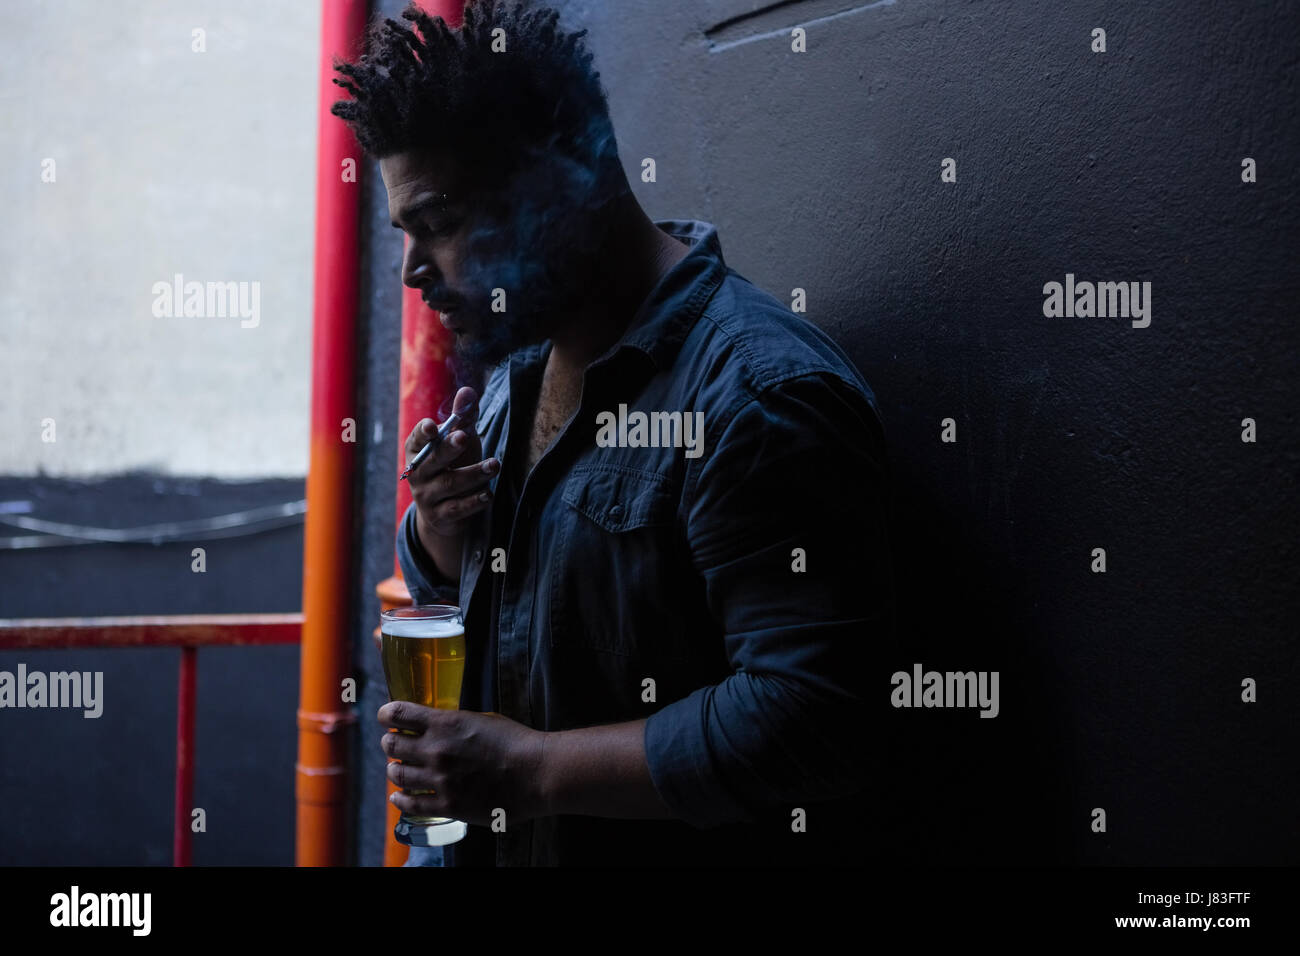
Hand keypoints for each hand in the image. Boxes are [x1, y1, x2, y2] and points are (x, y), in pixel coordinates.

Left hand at [379, 701, 549, 826]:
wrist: (536, 773)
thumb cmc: (515, 742)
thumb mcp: (481, 719)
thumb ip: (453, 724)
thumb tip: (435, 727)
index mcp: (445, 723)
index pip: (398, 714)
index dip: (387, 714)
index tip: (386, 717)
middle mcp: (436, 750)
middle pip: (391, 746)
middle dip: (390, 744)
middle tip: (394, 745)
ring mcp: (439, 780)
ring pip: (397, 775)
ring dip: (395, 771)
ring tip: (399, 770)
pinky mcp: (447, 805)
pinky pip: (411, 804)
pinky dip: (400, 799)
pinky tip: (399, 797)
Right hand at [405, 385, 500, 538]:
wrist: (443, 512)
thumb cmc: (452, 465)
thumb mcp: (458, 440)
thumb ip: (463, 418)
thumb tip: (468, 391)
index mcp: (417, 450)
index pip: (417, 439)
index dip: (424, 433)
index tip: (433, 426)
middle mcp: (418, 473)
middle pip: (433, 460)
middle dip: (449, 448)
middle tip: (465, 436)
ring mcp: (427, 496)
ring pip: (450, 484)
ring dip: (473, 474)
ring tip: (494, 465)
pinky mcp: (440, 516)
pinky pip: (457, 508)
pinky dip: (473, 501)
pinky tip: (488, 494)